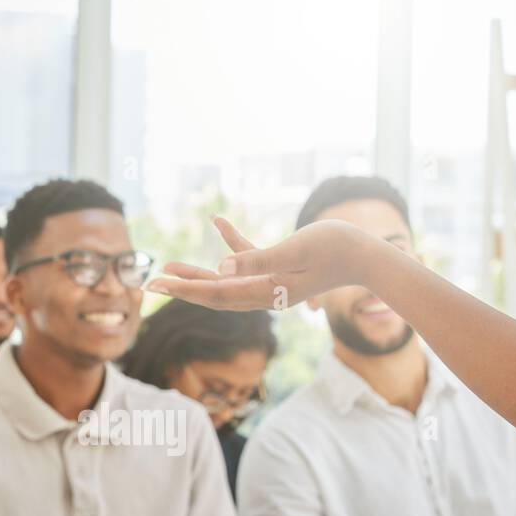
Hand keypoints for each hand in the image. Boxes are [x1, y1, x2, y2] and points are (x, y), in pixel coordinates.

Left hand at [146, 216, 372, 310]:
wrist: (366, 255)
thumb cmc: (334, 248)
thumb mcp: (294, 250)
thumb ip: (257, 260)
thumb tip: (222, 270)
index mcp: (265, 291)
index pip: (216, 293)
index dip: (184, 289)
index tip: (156, 286)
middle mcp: (264, 293)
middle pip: (214, 293)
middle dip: (182, 288)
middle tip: (150, 285)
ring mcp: (271, 282)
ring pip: (226, 280)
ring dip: (198, 272)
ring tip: (169, 266)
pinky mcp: (280, 267)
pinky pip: (248, 258)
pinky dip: (232, 242)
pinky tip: (217, 222)